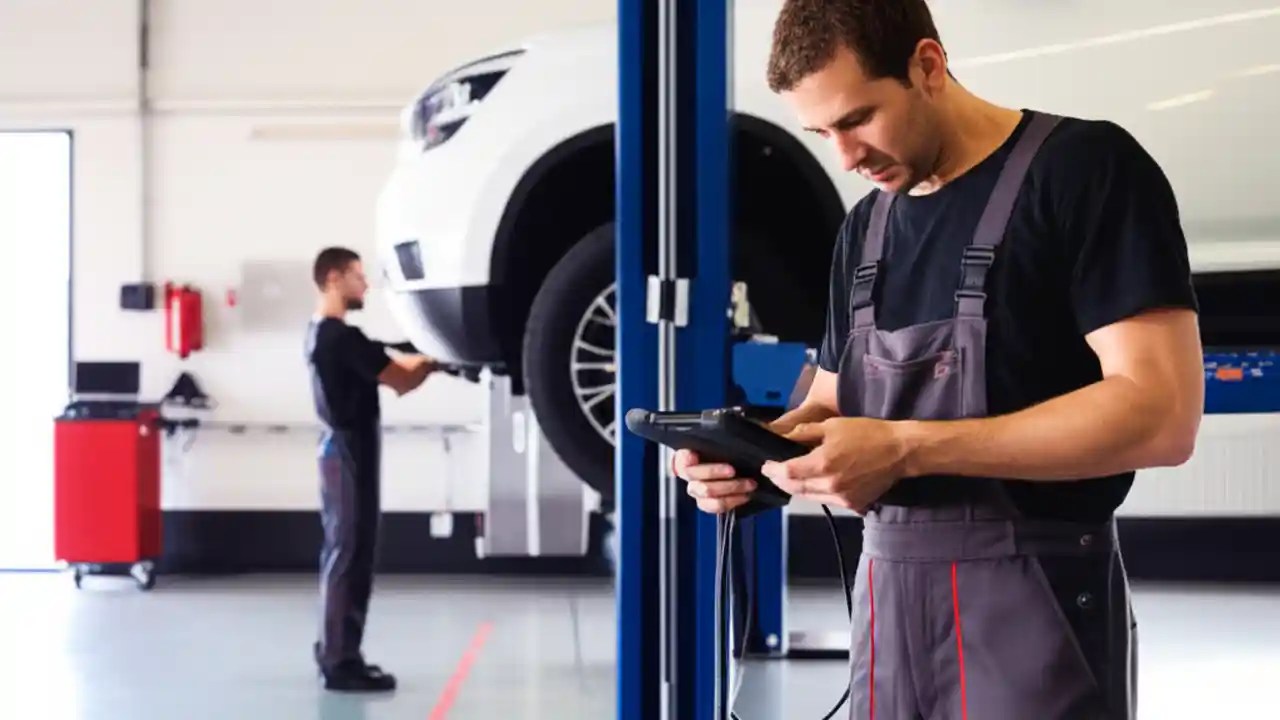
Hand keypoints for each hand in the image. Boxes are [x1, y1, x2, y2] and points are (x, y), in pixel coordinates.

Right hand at [674, 417, 791, 513]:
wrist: (764, 473)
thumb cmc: (750, 451)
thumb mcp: (748, 434)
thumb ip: (742, 426)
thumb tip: (738, 419)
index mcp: (696, 452)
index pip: (678, 454)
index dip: (683, 457)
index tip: (693, 455)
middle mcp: (694, 471)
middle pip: (690, 474)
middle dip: (712, 471)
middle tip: (732, 469)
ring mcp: (701, 489)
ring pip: (702, 492)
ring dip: (727, 488)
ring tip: (747, 483)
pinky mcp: (712, 503)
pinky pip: (712, 506)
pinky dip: (729, 502)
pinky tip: (744, 495)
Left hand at [763, 417, 910, 513]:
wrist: (899, 451)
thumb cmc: (867, 433)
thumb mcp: (831, 425)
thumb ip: (804, 433)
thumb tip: (784, 438)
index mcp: (822, 464)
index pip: (787, 473)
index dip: (773, 470)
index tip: (766, 466)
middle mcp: (829, 485)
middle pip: (794, 488)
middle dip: (781, 480)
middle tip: (774, 472)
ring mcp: (842, 498)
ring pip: (808, 497)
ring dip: (797, 488)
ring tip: (791, 477)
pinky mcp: (852, 504)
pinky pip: (826, 500)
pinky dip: (816, 492)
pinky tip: (816, 481)